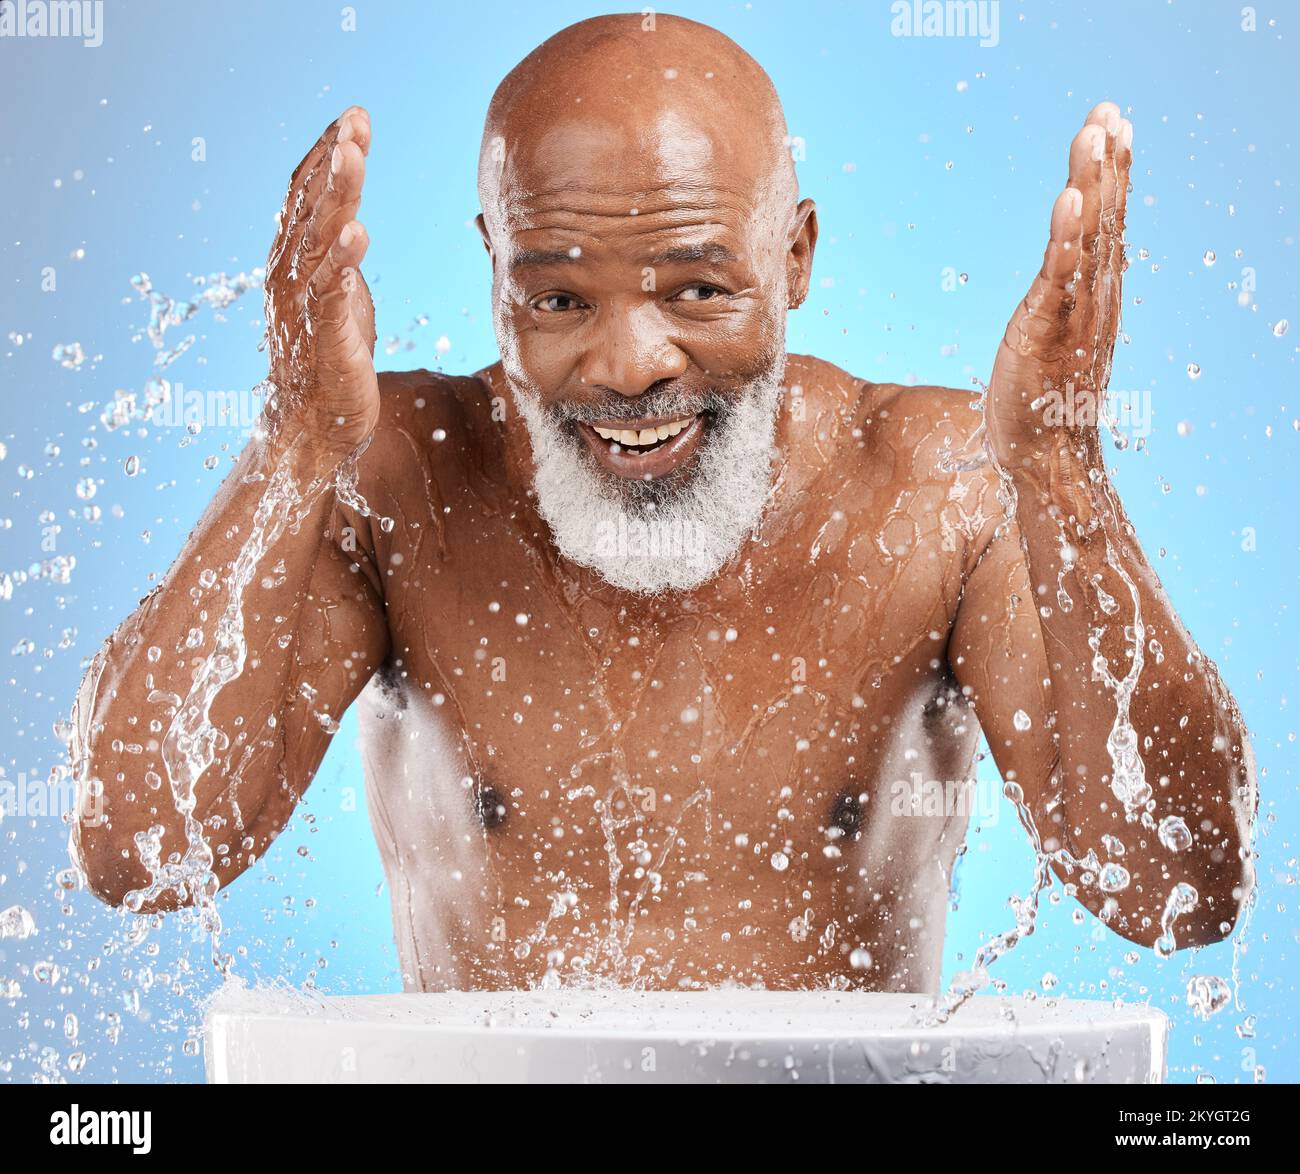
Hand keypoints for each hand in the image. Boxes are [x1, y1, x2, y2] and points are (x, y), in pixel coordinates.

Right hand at [263, 105, 377, 469]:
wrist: (311, 424)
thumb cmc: (329, 356)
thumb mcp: (339, 292)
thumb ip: (338, 254)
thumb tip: (349, 218)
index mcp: (295, 259)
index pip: (305, 194)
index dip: (327, 154)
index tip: (353, 117)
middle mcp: (291, 274)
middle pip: (311, 206)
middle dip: (334, 161)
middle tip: (355, 121)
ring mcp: (304, 305)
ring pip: (319, 240)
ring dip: (337, 196)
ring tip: (354, 158)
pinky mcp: (324, 338)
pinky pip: (330, 295)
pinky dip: (342, 264)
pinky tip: (357, 235)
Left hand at [987, 101, 1132, 474]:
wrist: (1046, 454)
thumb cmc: (1044, 398)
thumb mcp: (1054, 336)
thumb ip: (1060, 301)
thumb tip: (1058, 279)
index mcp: (1095, 293)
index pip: (1108, 222)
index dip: (1112, 173)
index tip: (1115, 124)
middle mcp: (1094, 297)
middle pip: (1105, 218)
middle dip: (1107, 163)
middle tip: (1108, 111)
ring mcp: (1075, 311)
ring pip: (1088, 238)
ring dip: (1091, 183)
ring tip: (1094, 133)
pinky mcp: (1048, 329)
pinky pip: (1061, 276)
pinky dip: (1066, 237)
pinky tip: (1069, 199)